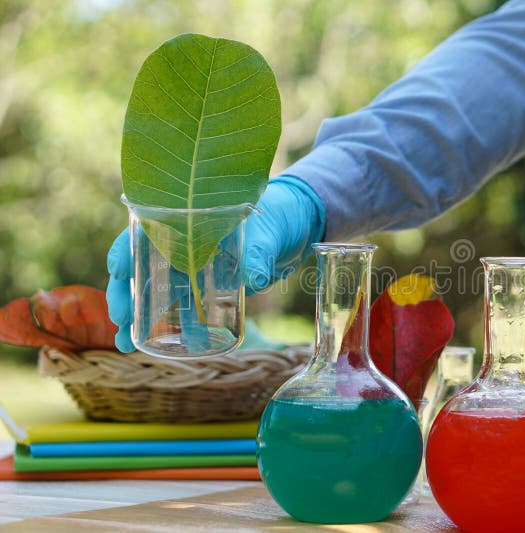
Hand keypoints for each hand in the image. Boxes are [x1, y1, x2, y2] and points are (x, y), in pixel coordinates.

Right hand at [106, 176, 325, 351]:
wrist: (299, 230)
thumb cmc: (279, 218)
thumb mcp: (270, 232)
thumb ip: (260, 252)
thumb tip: (253, 277)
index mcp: (187, 221)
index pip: (144, 232)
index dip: (126, 250)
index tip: (118, 272)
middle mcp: (183, 245)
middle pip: (141, 268)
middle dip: (126, 296)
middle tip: (121, 323)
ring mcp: (195, 267)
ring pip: (158, 292)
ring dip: (142, 319)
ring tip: (130, 346)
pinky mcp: (211, 287)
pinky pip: (186, 307)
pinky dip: (177, 327)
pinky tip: (174, 347)